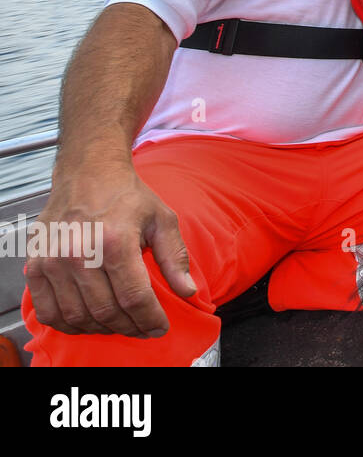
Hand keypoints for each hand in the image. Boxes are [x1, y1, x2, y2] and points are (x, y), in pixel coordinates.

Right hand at [25, 160, 196, 338]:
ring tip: (121, 324)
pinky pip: (48, 311)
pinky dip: (68, 324)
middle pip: (107, 311)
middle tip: (143, 328)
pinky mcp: (35, 265)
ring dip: (102, 328)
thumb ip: (175, 258)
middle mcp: (79, 253)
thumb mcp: (163, 220)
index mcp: (114, 241)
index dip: (150, 319)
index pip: (134, 298)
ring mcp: (53, 261)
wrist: (88, 172)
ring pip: (78, 316)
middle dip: (130, 327)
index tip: (160, 327)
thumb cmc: (127, 196)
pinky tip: (89, 321)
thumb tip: (188, 291)